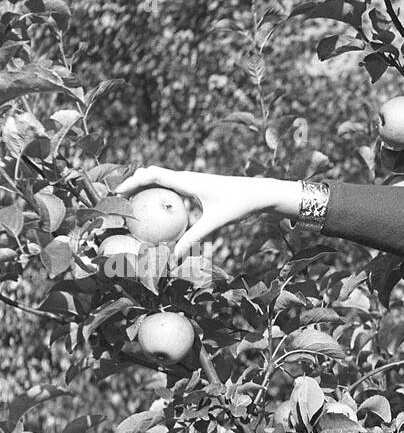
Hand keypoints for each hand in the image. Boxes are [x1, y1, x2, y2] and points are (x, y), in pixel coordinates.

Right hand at [115, 166, 274, 259]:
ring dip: (146, 190)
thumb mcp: (214, 223)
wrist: (258, 193)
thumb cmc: (238, 204)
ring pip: (162, 182)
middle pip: (152, 175)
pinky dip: (163, 200)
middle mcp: (186, 178)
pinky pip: (174, 192)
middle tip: (117, 198)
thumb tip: (175, 257)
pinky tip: (158, 217)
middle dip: (133, 183)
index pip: (152, 175)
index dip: (132, 181)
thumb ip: (194, 239)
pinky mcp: (196, 189)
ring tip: (131, 205)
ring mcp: (191, 182)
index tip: (117, 192)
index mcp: (187, 180)